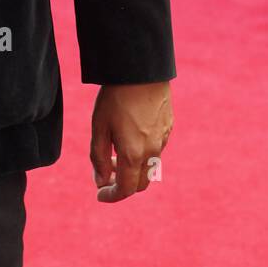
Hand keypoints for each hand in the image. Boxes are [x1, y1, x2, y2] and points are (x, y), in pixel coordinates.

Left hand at [90, 81, 173, 201]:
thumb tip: (100, 181)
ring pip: (149, 168)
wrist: (141, 71)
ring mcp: (163, 140)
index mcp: (133, 154)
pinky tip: (130, 137)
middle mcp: (152, 152)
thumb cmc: (116, 97)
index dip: (111, 196)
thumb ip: (99, 157)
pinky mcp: (168, 127)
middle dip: (122, 185)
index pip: (125, 189)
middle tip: (105, 174)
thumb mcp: (99, 127)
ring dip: (132, 169)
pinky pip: (156, 150)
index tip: (99, 195)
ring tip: (115, 153)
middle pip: (139, 183)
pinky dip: (142, 154)